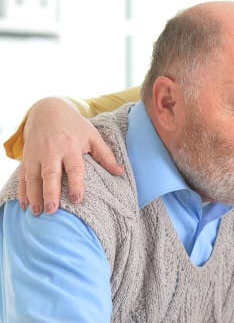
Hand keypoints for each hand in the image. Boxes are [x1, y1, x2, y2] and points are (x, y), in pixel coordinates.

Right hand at [19, 97, 124, 215]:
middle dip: (50, 193)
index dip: (76, 184)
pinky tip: (25, 204)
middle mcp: (51, 151)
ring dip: (34, 196)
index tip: (78, 200)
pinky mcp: (27, 157)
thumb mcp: (92, 136)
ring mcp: (36, 155)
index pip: (74, 168)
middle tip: (52, 210)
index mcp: (71, 147)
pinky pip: (22, 176)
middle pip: (50, 174)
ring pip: (33, 177)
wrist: (48, 110)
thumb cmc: (75, 126)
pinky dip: (22, 191)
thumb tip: (120, 173)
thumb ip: (106, 155)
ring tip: (38, 212)